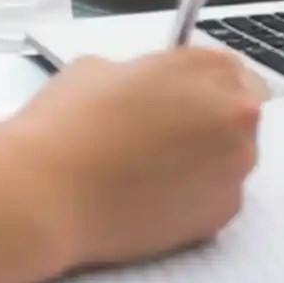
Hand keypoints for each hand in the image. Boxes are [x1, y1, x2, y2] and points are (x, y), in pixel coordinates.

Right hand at [6, 48, 264, 266]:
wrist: (47, 192)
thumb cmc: (68, 123)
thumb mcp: (100, 67)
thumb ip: (141, 73)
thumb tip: (145, 90)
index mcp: (211, 69)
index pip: (227, 69)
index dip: (195, 82)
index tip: (174, 94)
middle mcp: (236, 118)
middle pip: (234, 113)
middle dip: (204, 118)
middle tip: (158, 130)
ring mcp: (234, 170)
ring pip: (228, 156)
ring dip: (201, 156)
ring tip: (148, 164)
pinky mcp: (220, 215)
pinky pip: (215, 195)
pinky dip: (192, 193)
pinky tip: (149, 191)